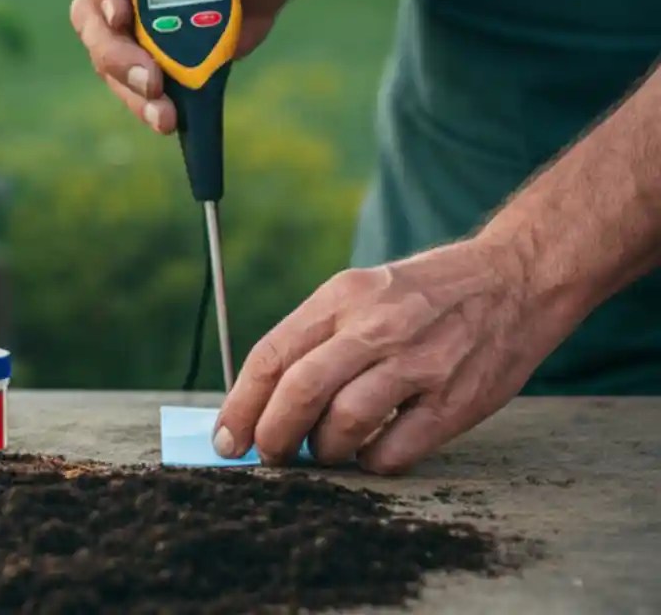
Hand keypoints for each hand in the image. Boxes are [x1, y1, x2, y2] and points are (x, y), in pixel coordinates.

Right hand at [70, 0, 303, 133]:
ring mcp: (127, 22)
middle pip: (93, 16)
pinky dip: (148, 104)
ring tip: (163, 117)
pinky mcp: (145, 56)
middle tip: (150, 81)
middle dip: (117, 55)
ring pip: (106, 58)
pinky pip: (132, 83)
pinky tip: (167, 120)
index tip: (121, 17)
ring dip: (130, 91)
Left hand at [211, 237, 576, 473]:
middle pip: (300, 391)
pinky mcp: (455, 400)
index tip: (227, 439)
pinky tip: (369, 454)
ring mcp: (419, 363)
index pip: (272, 355)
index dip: (241, 404)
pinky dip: (369, 463)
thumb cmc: (422, 295)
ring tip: (323, 452)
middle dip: (272, 435)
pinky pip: (394, 450)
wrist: (514, 278)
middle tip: (268, 456)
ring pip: (344, 423)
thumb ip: (314, 340)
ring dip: (321, 451)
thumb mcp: (360, 293)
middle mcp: (377, 326)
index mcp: (343, 297)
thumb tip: (258, 400)